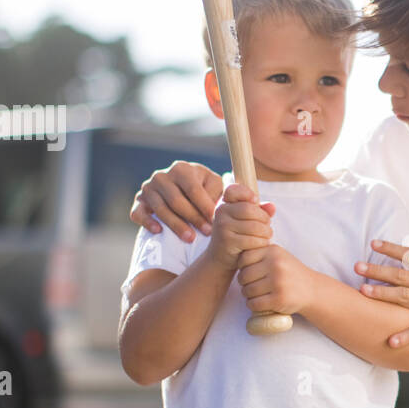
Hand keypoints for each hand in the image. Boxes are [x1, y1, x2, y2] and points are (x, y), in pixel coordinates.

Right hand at [129, 160, 274, 242]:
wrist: (180, 202)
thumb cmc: (206, 199)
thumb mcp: (222, 196)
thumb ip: (245, 201)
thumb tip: (271, 208)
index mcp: (185, 169)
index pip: (194, 187)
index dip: (204, 205)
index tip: (214, 221)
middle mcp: (163, 175)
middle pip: (177, 198)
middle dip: (192, 217)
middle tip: (205, 233)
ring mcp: (148, 188)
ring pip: (161, 207)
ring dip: (175, 224)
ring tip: (190, 238)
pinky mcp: (138, 202)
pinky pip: (138, 211)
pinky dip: (148, 221)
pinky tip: (160, 232)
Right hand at [201, 184, 275, 270]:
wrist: (221, 259)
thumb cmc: (238, 236)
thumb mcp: (247, 221)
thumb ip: (260, 211)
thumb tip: (272, 206)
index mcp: (224, 204)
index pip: (234, 190)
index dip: (247, 194)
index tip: (255, 201)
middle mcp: (220, 213)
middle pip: (250, 209)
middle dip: (264, 218)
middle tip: (267, 227)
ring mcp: (223, 227)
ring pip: (255, 226)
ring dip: (266, 233)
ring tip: (266, 236)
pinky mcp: (228, 242)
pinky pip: (253, 240)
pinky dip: (261, 243)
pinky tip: (260, 245)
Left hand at [237, 244, 316, 315]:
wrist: (312, 289)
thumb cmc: (290, 273)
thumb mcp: (278, 256)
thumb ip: (260, 253)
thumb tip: (234, 252)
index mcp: (273, 251)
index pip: (244, 258)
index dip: (243, 268)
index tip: (251, 274)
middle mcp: (276, 265)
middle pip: (244, 276)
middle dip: (244, 283)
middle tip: (252, 287)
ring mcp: (278, 282)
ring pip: (248, 291)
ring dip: (248, 296)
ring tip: (257, 295)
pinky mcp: (279, 299)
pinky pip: (254, 304)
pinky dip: (253, 306)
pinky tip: (260, 304)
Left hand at [354, 240, 408, 346]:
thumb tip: (399, 266)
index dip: (390, 248)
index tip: (373, 243)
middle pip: (400, 274)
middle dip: (377, 270)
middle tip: (357, 266)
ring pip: (404, 296)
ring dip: (382, 293)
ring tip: (363, 291)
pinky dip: (404, 336)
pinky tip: (391, 342)